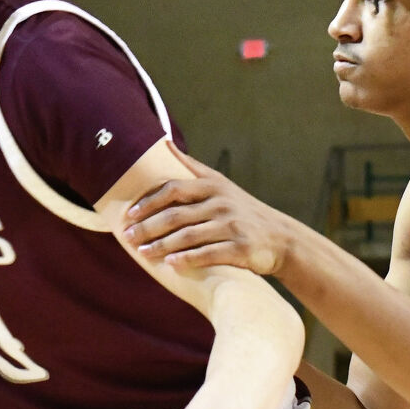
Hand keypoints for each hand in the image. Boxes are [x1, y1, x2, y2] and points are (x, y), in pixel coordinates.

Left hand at [122, 142, 292, 275]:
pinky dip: (188, 259)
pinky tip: (171, 265)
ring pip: (188, 236)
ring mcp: (231, 225)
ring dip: (161, 245)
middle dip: (148, 226)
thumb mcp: (220, 184)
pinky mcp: (240, 247)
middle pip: (176, 214)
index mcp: (213, 186)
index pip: (173, 189)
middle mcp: (221, 203)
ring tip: (143, 253)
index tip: (131, 213)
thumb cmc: (242, 211)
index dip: (149, 201)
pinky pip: (208, 254)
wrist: (281, 238)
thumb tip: (163, 143)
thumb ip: (191, 167)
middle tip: (128, 237)